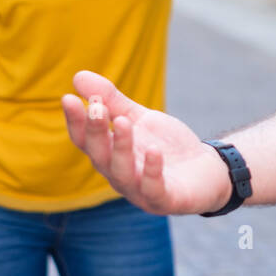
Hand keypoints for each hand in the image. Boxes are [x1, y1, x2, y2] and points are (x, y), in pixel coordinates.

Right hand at [62, 70, 230, 215]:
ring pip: (122, 174)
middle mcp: (119, 176)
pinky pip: (155, 189)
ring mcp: (141, 191)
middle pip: (100, 156)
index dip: (75, 121)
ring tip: (123, 122)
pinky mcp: (167, 200)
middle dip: (96, 132)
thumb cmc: (166, 145)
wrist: (206, 169)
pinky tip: (154, 150)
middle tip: (97, 107)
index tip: (68, 98)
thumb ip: (112, 101)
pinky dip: (152, 171)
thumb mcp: (139, 119)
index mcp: (110, 155)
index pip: (85, 140)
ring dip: (121, 148)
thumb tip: (78, 75)